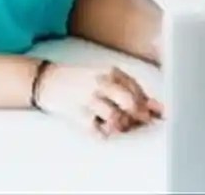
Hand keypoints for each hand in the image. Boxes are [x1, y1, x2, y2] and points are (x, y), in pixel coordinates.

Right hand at [33, 63, 163, 136]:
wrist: (48, 80)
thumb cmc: (80, 80)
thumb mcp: (105, 76)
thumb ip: (128, 89)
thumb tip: (154, 107)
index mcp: (111, 72)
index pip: (138, 90)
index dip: (149, 104)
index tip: (156, 113)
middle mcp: (101, 84)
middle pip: (130, 103)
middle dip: (139, 115)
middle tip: (141, 121)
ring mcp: (89, 99)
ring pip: (116, 118)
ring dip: (123, 125)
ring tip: (120, 124)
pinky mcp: (78, 114)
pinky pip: (98, 131)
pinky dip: (105, 133)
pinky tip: (104, 128)